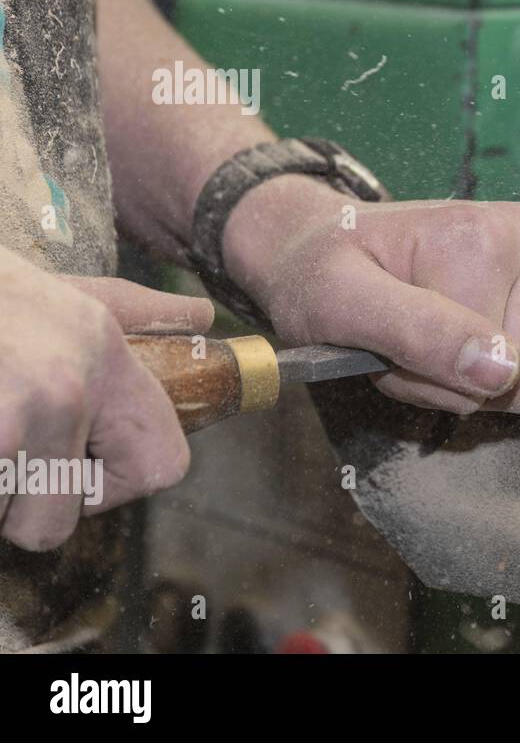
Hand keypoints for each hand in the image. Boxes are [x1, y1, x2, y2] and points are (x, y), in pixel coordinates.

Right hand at [0, 247, 212, 550]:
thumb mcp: (71, 291)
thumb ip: (139, 311)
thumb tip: (203, 314)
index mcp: (105, 356)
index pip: (160, 467)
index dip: (108, 489)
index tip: (68, 466)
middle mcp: (67, 390)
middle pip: (51, 525)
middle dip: (10, 507)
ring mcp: (11, 417)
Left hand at [225, 179, 519, 414]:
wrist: (329, 238)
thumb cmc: (331, 276)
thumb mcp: (340, 306)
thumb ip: (418, 335)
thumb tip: (503, 371)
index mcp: (482, 241)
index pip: (506, 383)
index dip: (451, 392)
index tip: (402, 358)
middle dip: (484, 387)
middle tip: (433, 352)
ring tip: (468, 342)